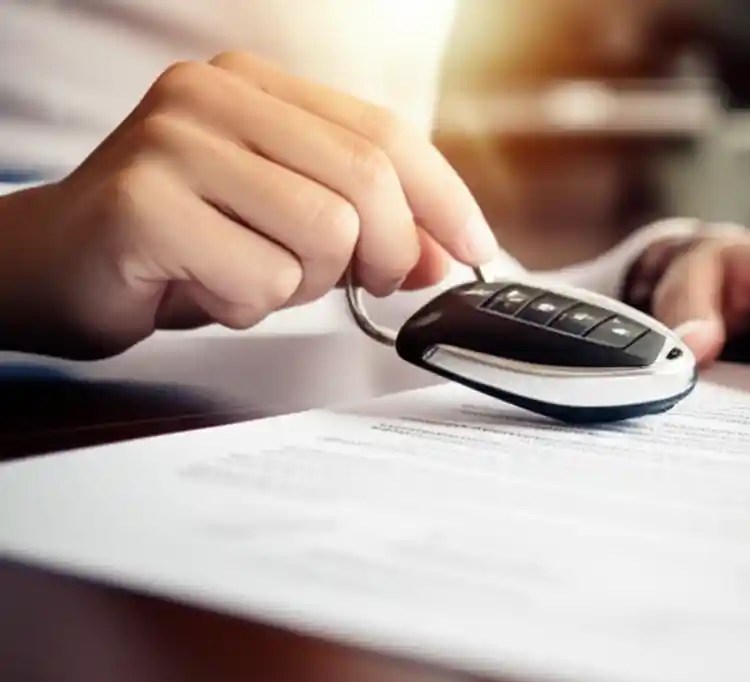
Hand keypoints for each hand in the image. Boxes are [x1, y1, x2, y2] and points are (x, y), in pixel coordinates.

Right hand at [0, 51, 495, 358]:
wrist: (49, 269)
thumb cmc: (175, 245)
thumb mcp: (285, 223)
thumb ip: (366, 225)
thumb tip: (447, 253)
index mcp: (255, 83)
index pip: (387, 133)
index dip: (445, 198)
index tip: (475, 248)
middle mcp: (213, 95)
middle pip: (368, 181)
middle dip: (388, 252)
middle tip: (366, 282)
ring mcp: (173, 142)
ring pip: (325, 232)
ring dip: (304, 283)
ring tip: (250, 275)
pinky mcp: (142, 202)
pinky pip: (260, 279)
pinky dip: (248, 306)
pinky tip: (203, 288)